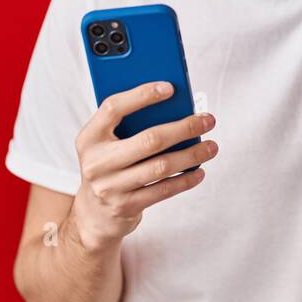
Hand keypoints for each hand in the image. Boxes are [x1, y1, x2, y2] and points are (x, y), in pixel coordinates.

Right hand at [69, 81, 218, 251]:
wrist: (94, 214)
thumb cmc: (109, 166)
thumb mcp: (107, 143)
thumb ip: (129, 125)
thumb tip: (175, 106)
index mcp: (89, 138)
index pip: (113, 108)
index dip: (142, 95)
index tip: (170, 87)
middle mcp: (96, 162)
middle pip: (149, 140)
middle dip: (184, 128)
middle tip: (208, 121)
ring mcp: (110, 187)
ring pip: (161, 166)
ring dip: (192, 155)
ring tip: (211, 147)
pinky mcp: (126, 207)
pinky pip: (163, 190)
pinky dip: (185, 179)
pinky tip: (199, 171)